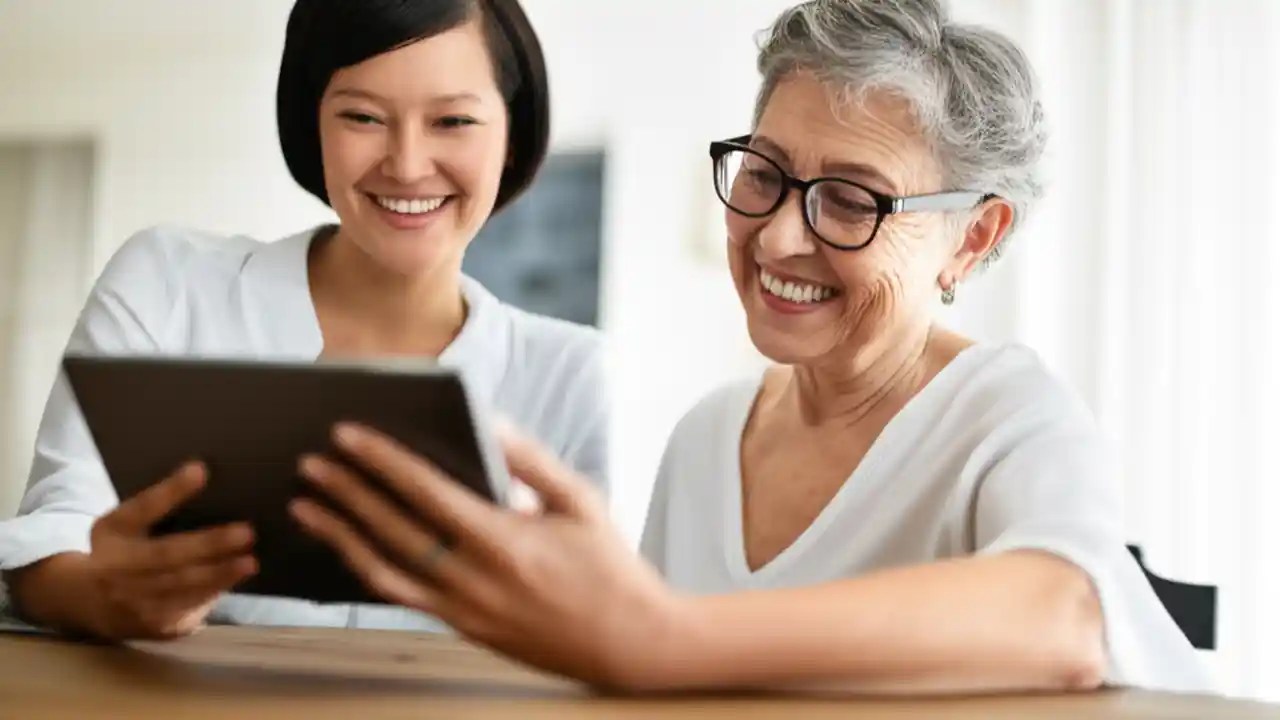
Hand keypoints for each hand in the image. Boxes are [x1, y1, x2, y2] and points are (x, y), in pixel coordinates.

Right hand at [86, 462, 257, 639]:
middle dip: (208, 545)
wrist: (84, 604)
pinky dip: (214, 594)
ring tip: (249, 561)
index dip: (169, 491)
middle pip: (167, 556)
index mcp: (113, 535)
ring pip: (182, 588)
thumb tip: (201, 470)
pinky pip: (190, 609)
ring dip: (219, 575)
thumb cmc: (116, 551)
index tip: (201, 470)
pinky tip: (236, 581)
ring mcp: (134, 602)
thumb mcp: (125, 522)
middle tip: (247, 532)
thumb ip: (158, 501)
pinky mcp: (155, 627)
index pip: (141, 509)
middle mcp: (119, 570)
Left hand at [290, 423, 686, 689]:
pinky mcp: (463, 629)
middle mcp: (476, 580)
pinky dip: (367, 569)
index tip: (348, 434)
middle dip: (346, 493)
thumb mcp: (581, 501)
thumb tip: (487, 421)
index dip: (383, 461)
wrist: (629, 643)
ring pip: (382, 573)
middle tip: (310, 463)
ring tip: (306, 506)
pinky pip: (401, 598)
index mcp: (506, 541)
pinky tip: (346, 546)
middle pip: (393, 531)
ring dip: (340, 536)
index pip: (428, 492)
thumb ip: (530, 460)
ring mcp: (464, 611)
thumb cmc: (609, 566)